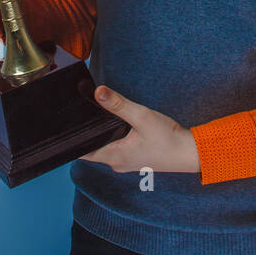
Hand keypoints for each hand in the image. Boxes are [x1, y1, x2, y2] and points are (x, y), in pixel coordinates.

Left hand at [80, 86, 200, 173]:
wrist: (191, 153)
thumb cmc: (168, 139)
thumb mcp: (142, 117)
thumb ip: (119, 104)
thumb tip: (97, 92)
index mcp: (114, 156)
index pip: (81, 151)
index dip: (71, 139)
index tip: (64, 124)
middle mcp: (116, 163)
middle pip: (91, 148)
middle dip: (85, 132)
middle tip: (78, 112)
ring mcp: (126, 162)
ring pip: (103, 147)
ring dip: (99, 133)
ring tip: (93, 114)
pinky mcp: (134, 158)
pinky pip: (115, 147)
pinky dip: (111, 136)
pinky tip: (115, 123)